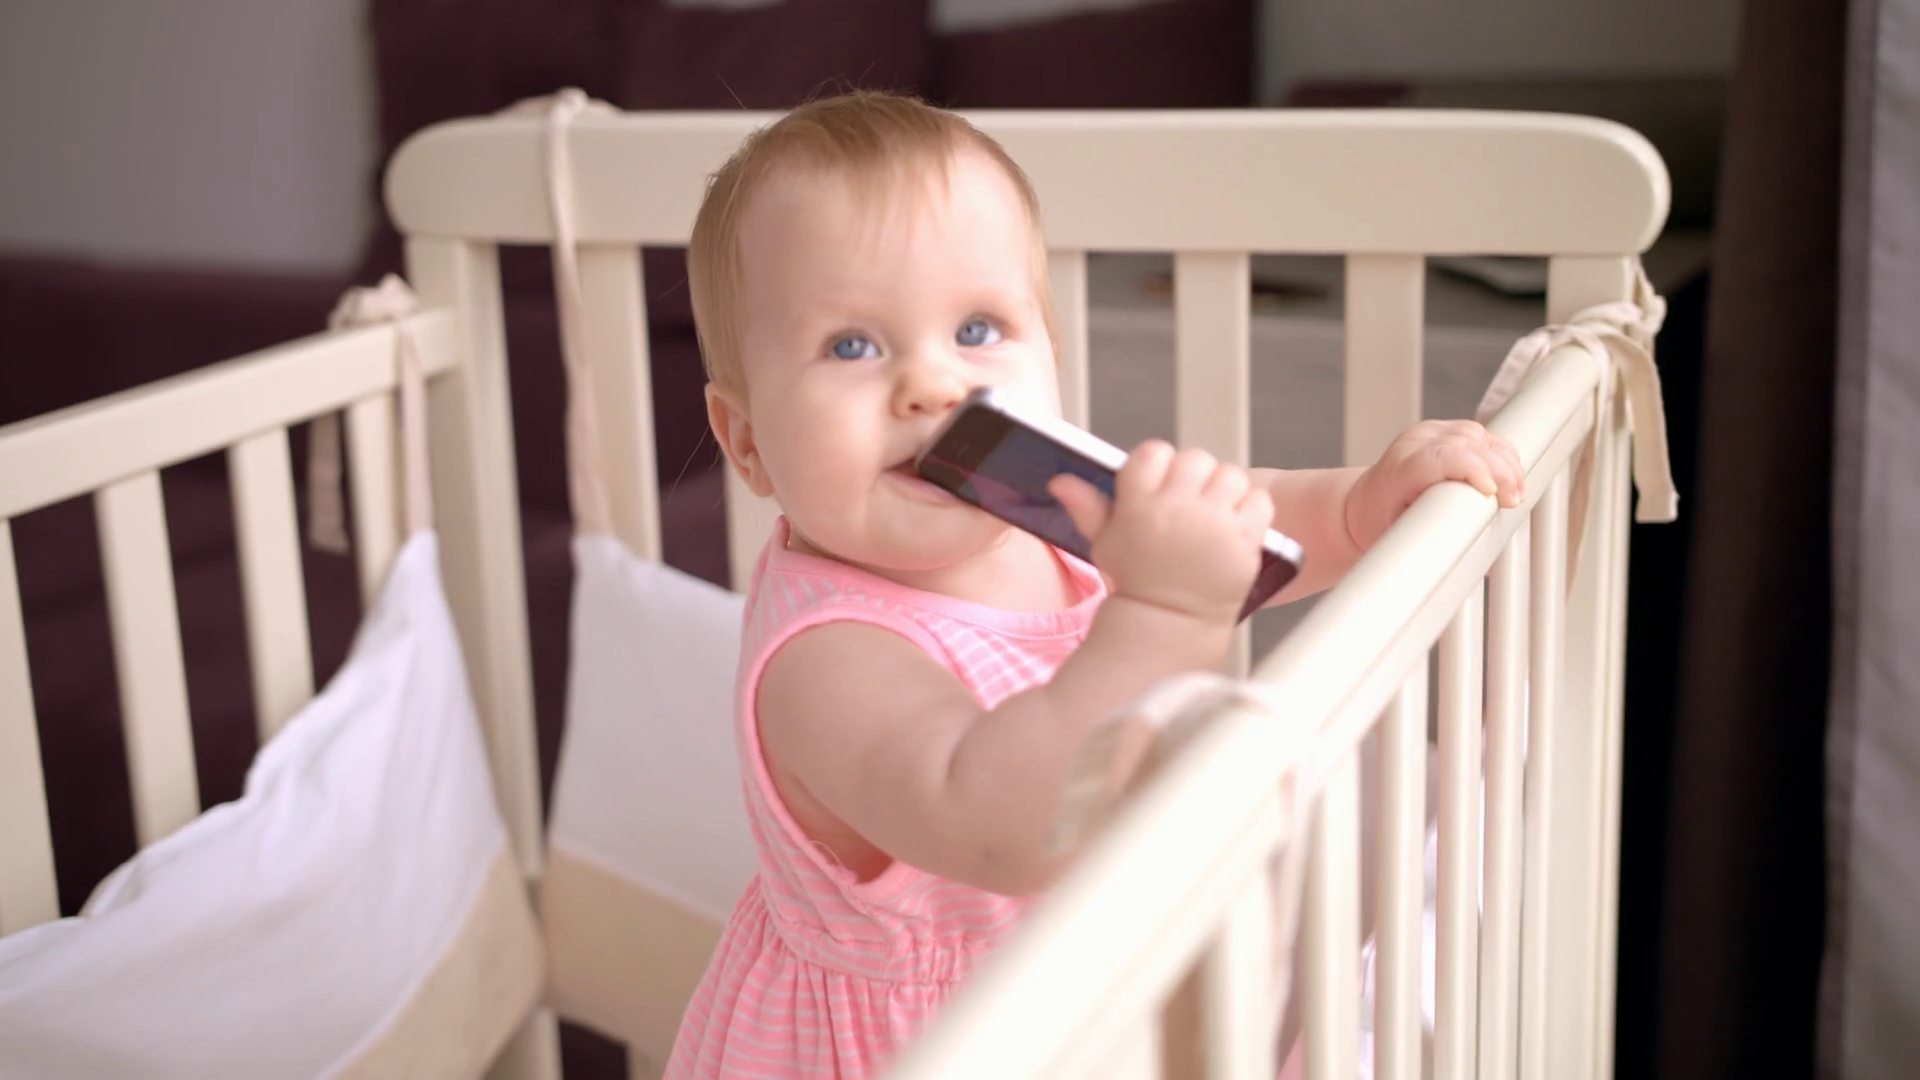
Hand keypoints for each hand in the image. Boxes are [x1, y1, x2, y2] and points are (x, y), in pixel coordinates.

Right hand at [1049, 441, 1272, 623]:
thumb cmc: (1137, 580)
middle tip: (1190, 501)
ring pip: (1229, 475)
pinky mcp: (1244, 541)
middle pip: (1195, 459)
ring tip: (1214, 513)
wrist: (1170, 622)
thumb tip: (1061, 478)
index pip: (1153, 452)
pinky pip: (1257, 501)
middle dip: (1193, 476)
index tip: (1159, 483)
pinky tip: (1235, 525)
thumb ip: (1087, 506)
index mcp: (1139, 505)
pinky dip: (1250, 509)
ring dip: (1224, 490)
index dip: (1158, 465)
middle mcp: (1177, 509)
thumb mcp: (1106, 542)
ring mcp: (1213, 524)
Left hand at [1345, 420, 1524, 550]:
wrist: (1362, 504)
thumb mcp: (1397, 540)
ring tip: (1514, 492)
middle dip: (1499, 471)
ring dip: (1504, 461)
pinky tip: (1509, 475)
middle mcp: (1413, 444)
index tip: (1491, 493)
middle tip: (1512, 502)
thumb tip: (1474, 562)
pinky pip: (1479, 434)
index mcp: (1398, 471)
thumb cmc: (1378, 525)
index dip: (1471, 469)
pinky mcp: (1443, 431)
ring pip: (1478, 436)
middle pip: (1468, 444)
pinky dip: (1500, 452)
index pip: (1439, 457)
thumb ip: (1431, 544)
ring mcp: (1428, 433)